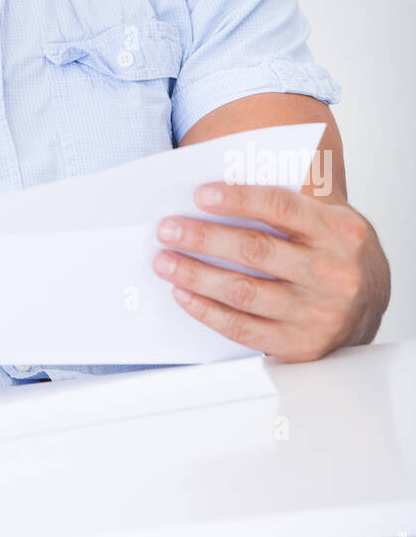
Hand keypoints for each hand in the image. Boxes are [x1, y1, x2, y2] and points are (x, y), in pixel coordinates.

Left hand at [152, 181, 389, 361]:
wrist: (371, 298)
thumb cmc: (334, 247)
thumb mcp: (325, 214)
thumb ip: (284, 201)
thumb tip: (217, 191)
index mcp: (339, 230)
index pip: (280, 207)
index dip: (238, 199)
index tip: (200, 195)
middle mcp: (333, 273)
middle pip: (255, 250)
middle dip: (203, 238)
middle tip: (168, 229)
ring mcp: (319, 313)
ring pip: (244, 291)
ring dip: (196, 274)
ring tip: (165, 261)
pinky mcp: (302, 345)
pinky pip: (243, 328)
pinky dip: (207, 310)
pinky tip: (185, 293)